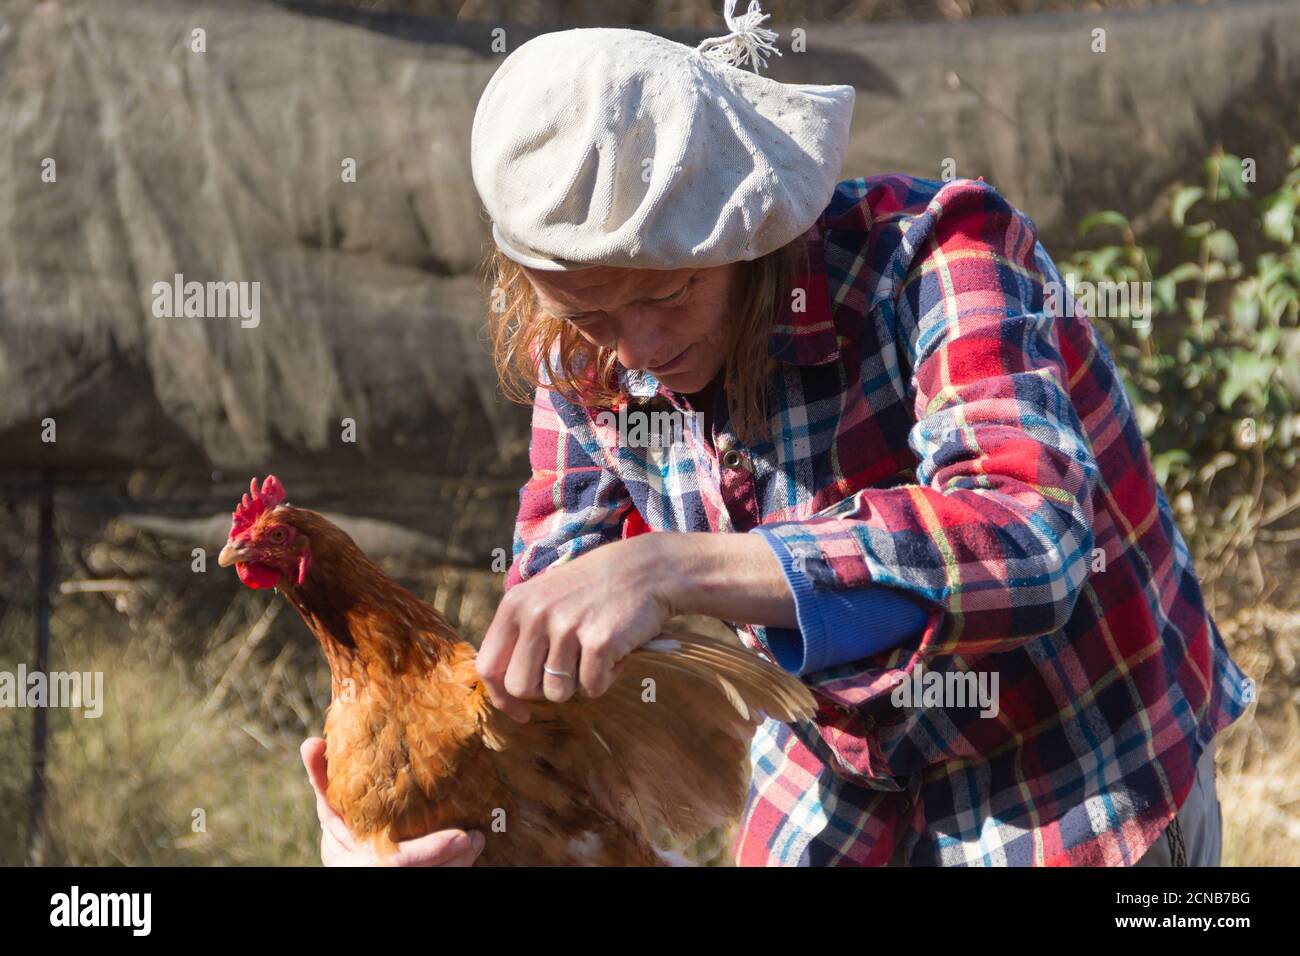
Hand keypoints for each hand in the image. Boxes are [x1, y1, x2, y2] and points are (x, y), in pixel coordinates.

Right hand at [300, 738, 483, 866]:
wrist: (350, 863)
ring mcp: (393, 880)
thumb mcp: (331, 808)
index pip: (397, 864)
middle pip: (420, 874)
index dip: (431, 852)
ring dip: (459, 864)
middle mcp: (372, 872)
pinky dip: (457, 867)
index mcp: (356, 859)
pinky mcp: (415, 879)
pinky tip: (472, 850)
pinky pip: (439, 876)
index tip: (461, 836)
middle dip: (453, 859)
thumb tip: (311, 741)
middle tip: (477, 837)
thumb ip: (323, 779)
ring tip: (479, 840)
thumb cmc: (344, 829)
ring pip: (434, 878)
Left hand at [477, 534, 677, 720]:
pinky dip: (606, 678)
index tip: (520, 712)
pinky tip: (615, 651)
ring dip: (579, 683)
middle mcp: (535, 614)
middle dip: (545, 689)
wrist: (648, 568)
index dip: (501, 697)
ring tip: (594, 653)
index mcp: (515, 604)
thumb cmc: (594, 589)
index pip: (488, 666)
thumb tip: (506, 692)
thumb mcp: (545, 597)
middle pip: (520, 687)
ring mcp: (567, 627)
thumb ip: (521, 635)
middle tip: (570, 670)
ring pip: (556, 693)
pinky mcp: (599, 641)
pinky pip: (592, 689)